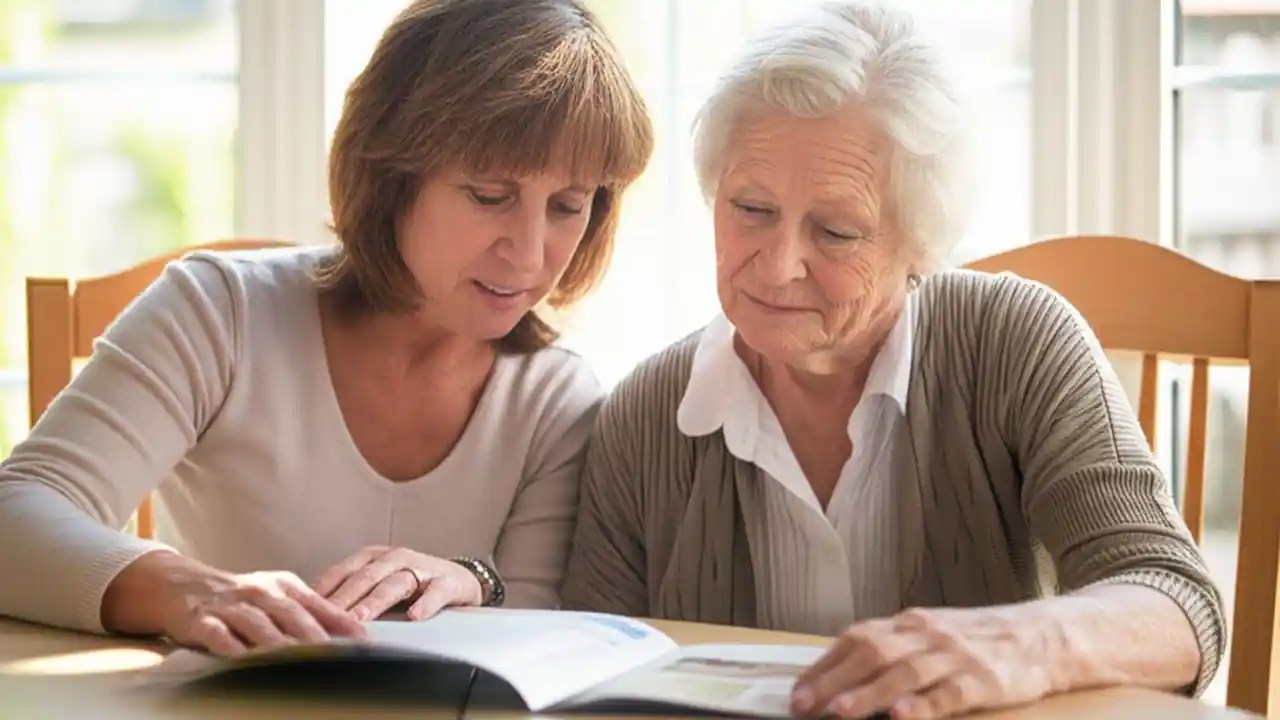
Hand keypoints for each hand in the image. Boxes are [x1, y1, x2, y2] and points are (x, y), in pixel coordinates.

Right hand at [104, 552, 365, 656]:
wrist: (183, 585)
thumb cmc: (241, 597)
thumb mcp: (277, 597)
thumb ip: (310, 613)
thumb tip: (350, 632)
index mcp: (283, 586)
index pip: (317, 604)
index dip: (340, 621)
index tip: (363, 639)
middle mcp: (259, 592)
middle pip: (290, 613)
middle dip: (312, 634)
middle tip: (332, 653)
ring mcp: (230, 605)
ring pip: (257, 623)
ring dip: (275, 641)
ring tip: (293, 657)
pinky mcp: (201, 619)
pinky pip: (217, 632)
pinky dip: (228, 644)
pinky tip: (240, 656)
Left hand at [313, 546, 482, 621]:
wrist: (460, 578)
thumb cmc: (412, 583)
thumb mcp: (378, 581)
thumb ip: (350, 592)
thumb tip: (310, 613)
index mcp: (373, 557)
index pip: (343, 571)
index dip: (324, 589)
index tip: (304, 609)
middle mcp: (394, 558)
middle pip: (365, 577)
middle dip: (345, 598)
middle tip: (327, 617)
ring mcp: (421, 568)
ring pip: (395, 584)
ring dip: (376, 601)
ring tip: (361, 618)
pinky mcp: (447, 582)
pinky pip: (435, 592)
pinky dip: (425, 603)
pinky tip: (415, 616)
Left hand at [790, 606, 1060, 718]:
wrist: (1044, 635)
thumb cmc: (978, 640)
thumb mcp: (931, 635)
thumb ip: (893, 648)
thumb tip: (840, 673)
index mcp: (909, 623)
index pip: (856, 639)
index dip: (824, 666)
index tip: (797, 691)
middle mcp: (927, 635)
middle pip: (872, 654)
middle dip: (834, 681)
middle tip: (804, 705)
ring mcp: (955, 656)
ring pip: (904, 673)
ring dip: (869, 693)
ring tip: (840, 711)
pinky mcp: (984, 679)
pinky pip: (950, 693)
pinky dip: (925, 705)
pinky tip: (905, 717)